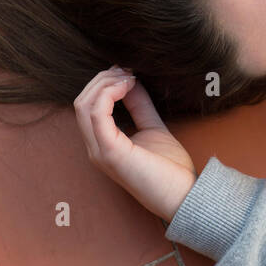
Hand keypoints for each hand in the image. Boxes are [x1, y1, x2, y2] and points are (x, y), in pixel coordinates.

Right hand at [74, 66, 197, 221]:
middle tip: (127, 70)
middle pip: (82, 102)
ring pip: (84, 105)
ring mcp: (100, 152)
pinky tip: (127, 86)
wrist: (184, 196)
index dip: (103, 84)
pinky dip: (108, 94)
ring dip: (105, 84)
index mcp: (103, 144)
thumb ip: (141, 106)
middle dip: (102, 80)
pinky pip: (96, 114)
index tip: (127, 71)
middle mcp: (96, 148)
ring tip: (128, 76)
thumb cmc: (170, 169)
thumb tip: (132, 81)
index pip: (87, 106)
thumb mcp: (153, 127)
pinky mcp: (110, 153)